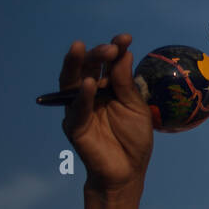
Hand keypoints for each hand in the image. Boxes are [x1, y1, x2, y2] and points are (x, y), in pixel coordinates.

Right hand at [58, 33, 152, 192]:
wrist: (128, 170)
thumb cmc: (133, 137)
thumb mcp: (135, 107)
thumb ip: (127, 83)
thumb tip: (124, 53)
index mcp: (108, 86)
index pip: (108, 63)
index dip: (115, 49)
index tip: (125, 37)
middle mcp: (91, 93)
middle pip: (87, 67)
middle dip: (98, 54)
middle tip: (111, 47)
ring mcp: (80, 108)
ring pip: (73, 82)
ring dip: (77, 65)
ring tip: (81, 48)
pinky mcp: (74, 125)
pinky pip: (77, 109)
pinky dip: (82, 96)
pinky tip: (89, 84)